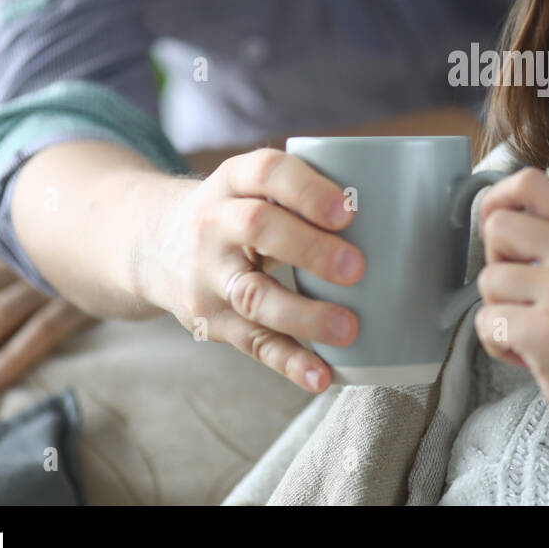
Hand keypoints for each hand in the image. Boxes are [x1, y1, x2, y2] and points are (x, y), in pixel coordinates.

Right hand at [135, 148, 364, 393]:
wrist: (152, 245)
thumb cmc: (234, 211)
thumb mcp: (252, 186)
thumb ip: (303, 193)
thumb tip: (396, 215)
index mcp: (232, 180)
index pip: (266, 171)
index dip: (307, 190)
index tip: (348, 211)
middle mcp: (213, 223)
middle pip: (259, 229)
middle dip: (310, 249)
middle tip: (356, 268)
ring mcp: (207, 275)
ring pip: (254, 296)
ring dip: (304, 315)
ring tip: (349, 328)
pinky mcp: (209, 320)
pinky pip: (252, 343)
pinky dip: (288, 363)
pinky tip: (321, 376)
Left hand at [473, 168, 548, 467]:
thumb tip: (506, 218)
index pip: (531, 182)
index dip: (498, 199)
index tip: (496, 227)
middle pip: (497, 227)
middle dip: (497, 265)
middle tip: (524, 297)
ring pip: (487, 280)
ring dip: (500, 313)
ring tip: (535, 335)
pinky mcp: (543, 331)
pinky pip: (486, 323)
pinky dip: (499, 345)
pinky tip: (531, 358)